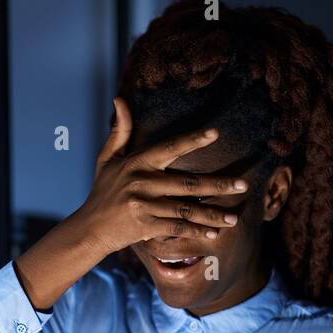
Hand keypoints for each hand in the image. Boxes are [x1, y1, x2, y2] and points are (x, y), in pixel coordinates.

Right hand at [74, 97, 250, 256]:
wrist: (90, 228)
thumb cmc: (102, 191)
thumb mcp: (108, 158)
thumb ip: (120, 131)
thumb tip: (119, 99)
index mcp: (137, 163)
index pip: (170, 147)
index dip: (192, 140)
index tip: (215, 133)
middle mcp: (142, 182)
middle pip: (188, 183)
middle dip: (218, 185)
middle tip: (243, 185)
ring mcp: (144, 205)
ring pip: (186, 209)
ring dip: (212, 215)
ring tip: (234, 218)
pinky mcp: (145, 226)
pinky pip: (176, 228)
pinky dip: (196, 231)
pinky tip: (214, 233)